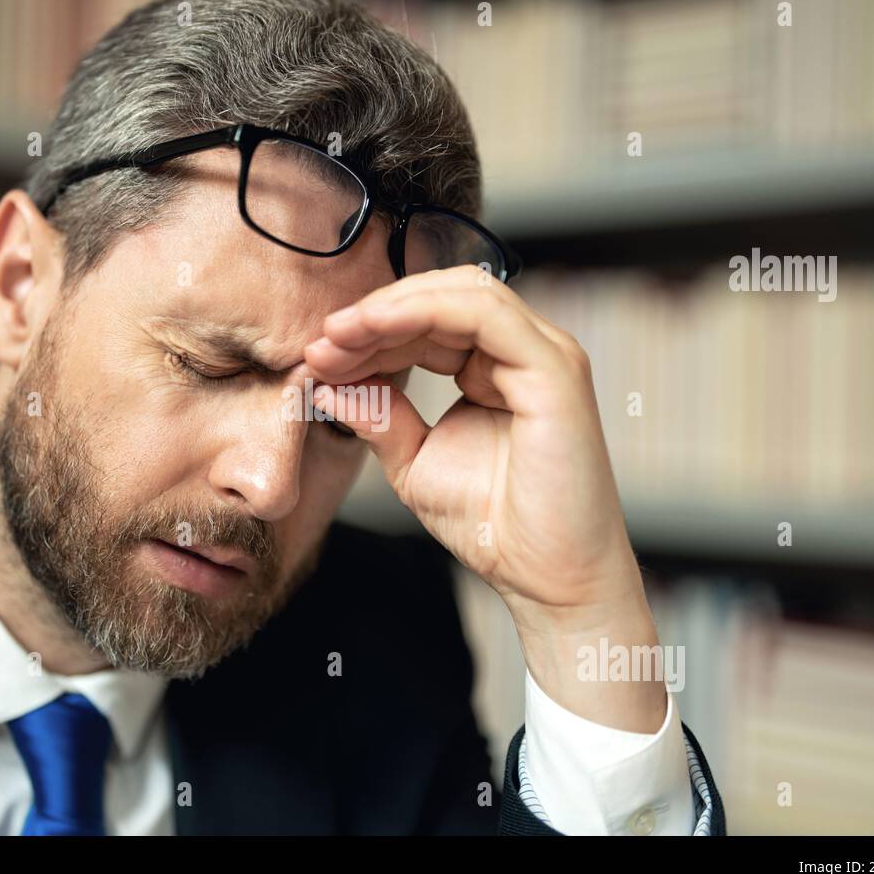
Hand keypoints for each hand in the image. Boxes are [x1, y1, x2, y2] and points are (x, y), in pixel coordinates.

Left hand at [304, 266, 665, 730]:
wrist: (546, 580)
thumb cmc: (495, 526)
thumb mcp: (416, 461)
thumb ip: (381, 416)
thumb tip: (329, 384)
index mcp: (497, 368)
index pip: (431, 322)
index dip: (371, 332)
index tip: (318, 356)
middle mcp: (526, 352)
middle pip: (443, 299)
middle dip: (374, 316)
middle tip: (320, 345)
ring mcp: (545, 355)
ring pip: (462, 293)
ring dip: (391, 308)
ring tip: (338, 337)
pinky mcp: (555, 369)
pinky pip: (483, 314)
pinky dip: (423, 311)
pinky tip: (375, 328)